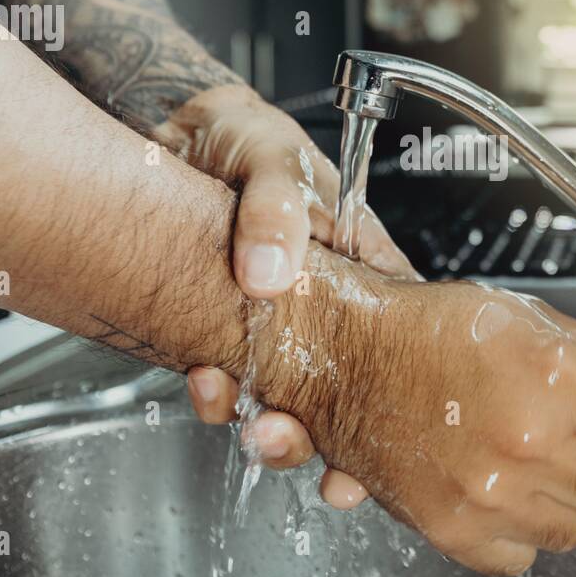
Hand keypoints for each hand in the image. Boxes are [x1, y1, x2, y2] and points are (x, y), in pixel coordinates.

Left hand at [157, 83, 416, 508]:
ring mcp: (276, 331)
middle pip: (346, 394)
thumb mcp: (272, 159)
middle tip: (295, 437)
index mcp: (364, 266)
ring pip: (288, 399)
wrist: (168, 136)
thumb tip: (270, 273)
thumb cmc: (244, 139)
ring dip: (269, 425)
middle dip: (324, 432)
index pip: (406, 341)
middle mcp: (328, 309)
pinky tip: (205, 383)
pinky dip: (218, 398)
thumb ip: (277, 211)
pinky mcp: (224, 337)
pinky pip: (232, 385)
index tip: (381, 440)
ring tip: (247, 421)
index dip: (402, 398)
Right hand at [250, 244, 575, 576]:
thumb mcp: (527, 314)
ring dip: (562, 501)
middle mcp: (526, 435)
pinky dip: (517, 530)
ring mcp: (490, 489)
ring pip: (575, 529)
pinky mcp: (455, 527)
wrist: (349, 355)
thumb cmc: (431, 331)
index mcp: (552, 373)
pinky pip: (522, 557)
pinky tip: (501, 492)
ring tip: (531, 466)